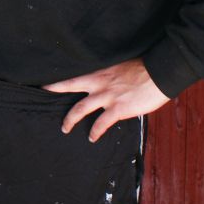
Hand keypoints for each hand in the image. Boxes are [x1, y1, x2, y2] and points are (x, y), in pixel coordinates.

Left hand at [43, 59, 169, 141]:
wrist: (160, 73)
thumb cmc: (145, 68)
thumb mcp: (122, 65)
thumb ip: (111, 74)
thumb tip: (108, 81)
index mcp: (100, 70)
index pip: (75, 72)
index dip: (61, 75)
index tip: (48, 76)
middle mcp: (99, 82)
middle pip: (69, 85)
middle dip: (54, 89)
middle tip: (43, 92)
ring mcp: (107, 96)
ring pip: (80, 108)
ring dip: (70, 119)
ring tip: (64, 128)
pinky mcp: (118, 109)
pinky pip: (102, 123)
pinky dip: (95, 132)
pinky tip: (92, 138)